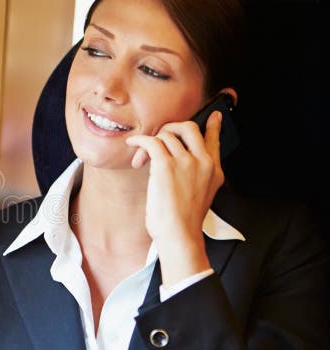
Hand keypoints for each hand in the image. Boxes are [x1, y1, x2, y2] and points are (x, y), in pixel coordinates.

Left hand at [125, 110, 224, 283]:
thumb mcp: (200, 196)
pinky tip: (133, 145)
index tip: (213, 115)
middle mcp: (203, 162)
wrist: (179, 234)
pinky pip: (151, 141)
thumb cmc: (183, 221)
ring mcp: (186, 162)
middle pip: (189, 127)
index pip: (215, 140)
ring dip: (149, 143)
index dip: (213, 125)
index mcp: (214, 170)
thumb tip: (182, 165)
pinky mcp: (167, 165)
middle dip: (170, 128)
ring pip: (166, 135)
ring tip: (141, 159)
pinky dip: (139, 141)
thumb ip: (197, 177)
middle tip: (158, 137)